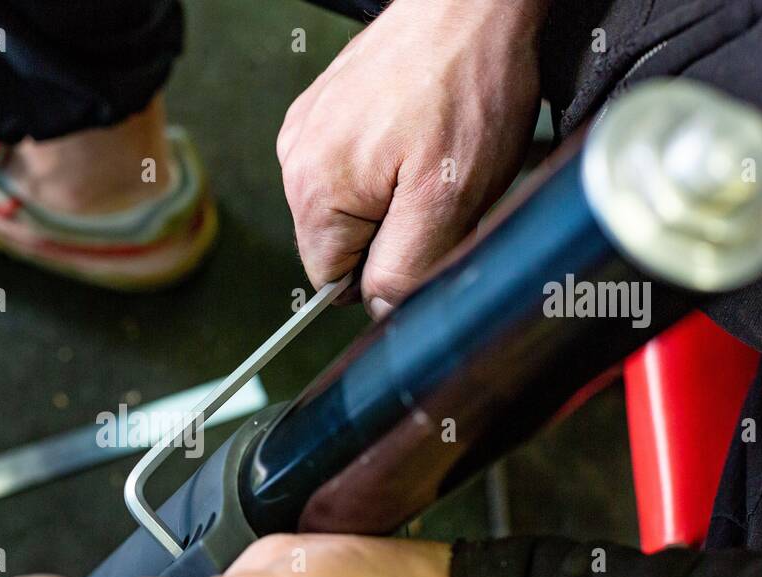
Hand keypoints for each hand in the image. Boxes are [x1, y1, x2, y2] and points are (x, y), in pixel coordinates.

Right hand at [277, 0, 547, 314]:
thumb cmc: (466, 84)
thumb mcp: (448, 201)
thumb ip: (404, 269)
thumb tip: (378, 308)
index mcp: (314, 190)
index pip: (331, 282)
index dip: (384, 271)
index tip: (423, 232)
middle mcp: (296, 158)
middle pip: (340, 242)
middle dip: (392, 230)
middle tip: (439, 185)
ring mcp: (309, 126)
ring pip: (350, 204)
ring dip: (395, 193)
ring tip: (434, 150)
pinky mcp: (327, 104)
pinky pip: (354, 163)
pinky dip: (390, 158)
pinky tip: (420, 128)